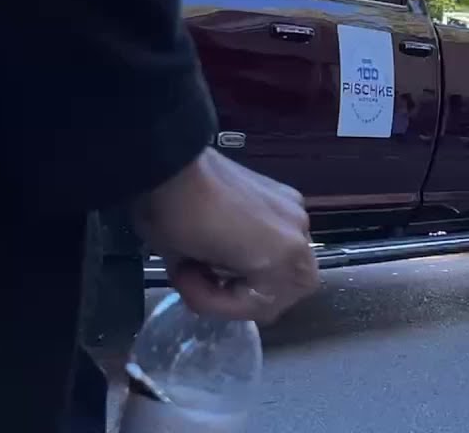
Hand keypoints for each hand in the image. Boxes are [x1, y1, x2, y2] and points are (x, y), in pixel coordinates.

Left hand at [133, 148, 318, 322]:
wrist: (171, 162)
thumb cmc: (174, 218)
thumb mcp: (183, 270)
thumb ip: (211, 291)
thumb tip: (213, 282)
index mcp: (279, 259)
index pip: (259, 307)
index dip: (217, 304)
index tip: (187, 281)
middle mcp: (298, 236)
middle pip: (292, 290)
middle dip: (255, 294)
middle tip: (217, 286)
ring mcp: (295, 212)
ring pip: (291, 261)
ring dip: (262, 269)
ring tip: (222, 259)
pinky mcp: (284, 194)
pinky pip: (284, 233)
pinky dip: (263, 243)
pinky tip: (235, 235)